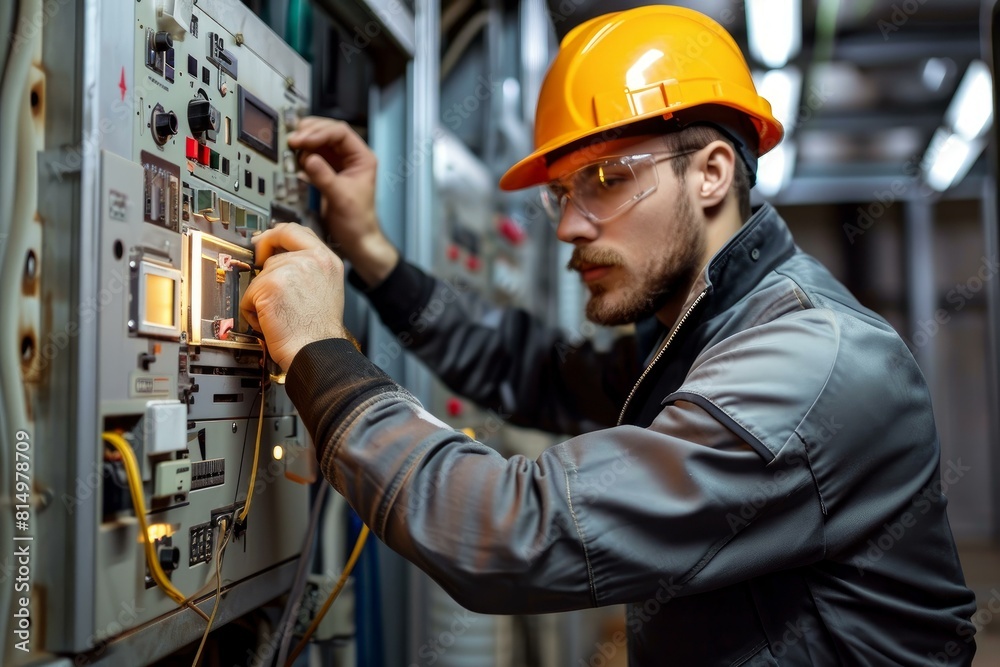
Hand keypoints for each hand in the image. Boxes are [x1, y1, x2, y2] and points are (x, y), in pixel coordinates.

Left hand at [240, 224, 347, 371]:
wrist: (316, 351)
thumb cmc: (319, 332)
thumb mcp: (326, 289)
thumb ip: (309, 269)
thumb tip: (282, 261)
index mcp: (327, 260)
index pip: (297, 231)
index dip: (276, 235)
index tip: (264, 243)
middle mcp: (312, 260)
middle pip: (274, 251)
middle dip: (265, 271)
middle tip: (265, 287)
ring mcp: (291, 269)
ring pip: (260, 274)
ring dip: (262, 296)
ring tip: (278, 315)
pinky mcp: (270, 284)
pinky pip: (249, 294)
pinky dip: (253, 311)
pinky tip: (270, 321)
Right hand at [288, 117, 397, 284]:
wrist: (356, 240)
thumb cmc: (358, 222)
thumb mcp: (340, 198)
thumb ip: (324, 177)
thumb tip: (308, 159)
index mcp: (362, 158)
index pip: (340, 133)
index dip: (320, 132)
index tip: (302, 140)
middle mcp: (351, 157)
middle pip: (328, 132)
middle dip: (310, 133)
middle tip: (292, 140)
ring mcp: (338, 164)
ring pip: (319, 143)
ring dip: (304, 143)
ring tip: (291, 148)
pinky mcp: (327, 172)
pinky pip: (312, 156)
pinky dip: (301, 155)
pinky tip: (294, 159)